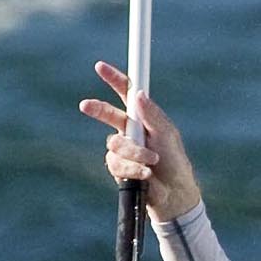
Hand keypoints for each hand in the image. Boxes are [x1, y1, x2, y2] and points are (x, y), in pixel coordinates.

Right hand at [79, 60, 202, 218]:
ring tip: (152, 161)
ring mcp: (121, 149)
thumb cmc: (175, 161)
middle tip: (85, 105)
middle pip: (108, 114)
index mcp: (142, 118)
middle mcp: (128, 131)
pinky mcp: (117, 167)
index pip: (126, 94)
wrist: (175, 193)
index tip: (100, 66)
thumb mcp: (167, 135)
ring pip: (115, 144)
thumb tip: (138, 93)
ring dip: (135, 152)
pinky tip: (146, 174)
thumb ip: (152, 115)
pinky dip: (133, 168)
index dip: (114, 79)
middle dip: (97, 110)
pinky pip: (116, 163)